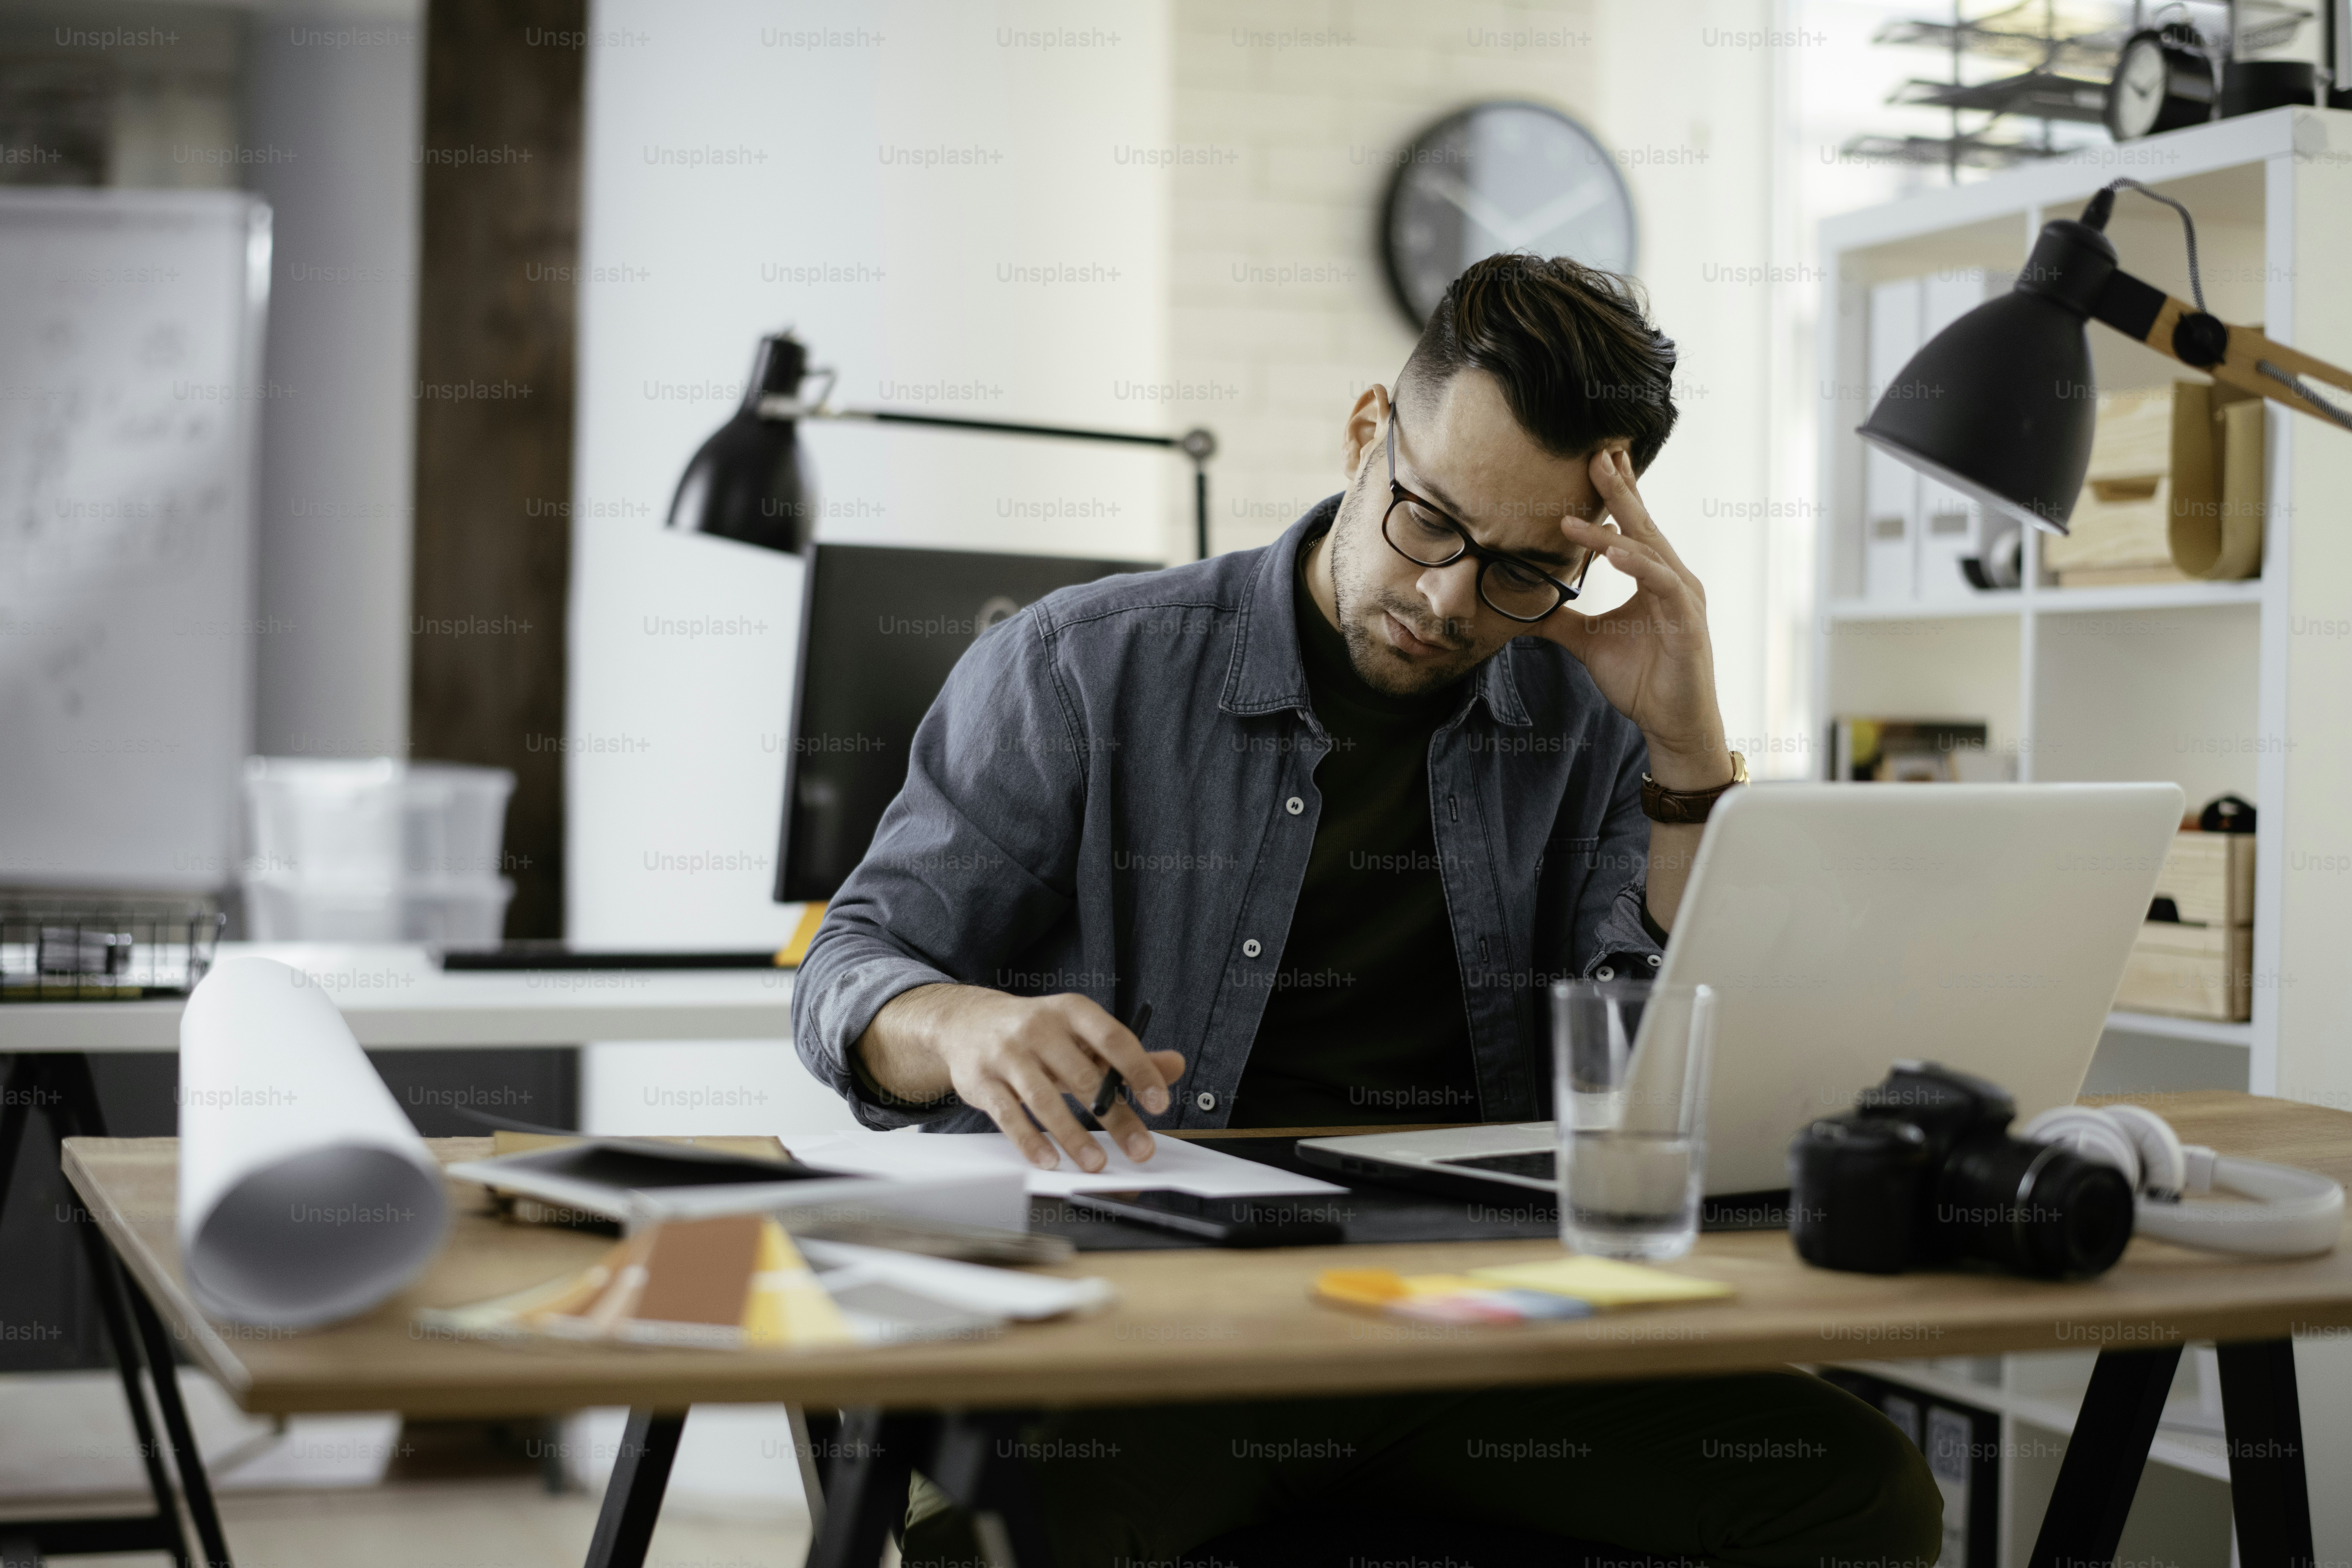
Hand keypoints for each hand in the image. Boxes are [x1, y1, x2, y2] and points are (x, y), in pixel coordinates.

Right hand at [862, 986, 1186, 1172]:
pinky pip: (1009, 1115)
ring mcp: (1007, 1054)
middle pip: (1083, 1076)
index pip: (1112, 1038)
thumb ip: (1125, 1053)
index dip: (1140, 1070)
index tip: (1160, 1103)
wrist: (967, 1024)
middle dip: (1116, 1117)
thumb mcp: (1080, 1035)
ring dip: (1074, 1136)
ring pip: (1044, 1099)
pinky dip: (1030, 1141)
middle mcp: (1038, 1027)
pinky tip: (1049, 1161)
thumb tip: (1176, 1065)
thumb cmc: (1037, 1035)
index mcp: (1071, 1011)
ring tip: (1097, 1163)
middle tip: (1141, 1150)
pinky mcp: (982, 1081)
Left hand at [1537, 450, 1730, 788]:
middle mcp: (1672, 578)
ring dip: (1615, 529)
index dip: (1617, 493)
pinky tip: (1615, 552)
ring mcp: (1683, 597)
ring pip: (1647, 551)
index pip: (1633, 527)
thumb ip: (1560, 621)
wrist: (1672, 723)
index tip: (1596, 460)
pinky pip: (1662, 584)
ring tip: (1578, 515)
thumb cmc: (1642, 680)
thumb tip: (1522, 609)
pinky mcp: (1687, 621)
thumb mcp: (1589, 643)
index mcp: (1654, 577)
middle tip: (1598, 453)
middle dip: (1620, 489)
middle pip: (1644, 525)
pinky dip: (1638, 566)